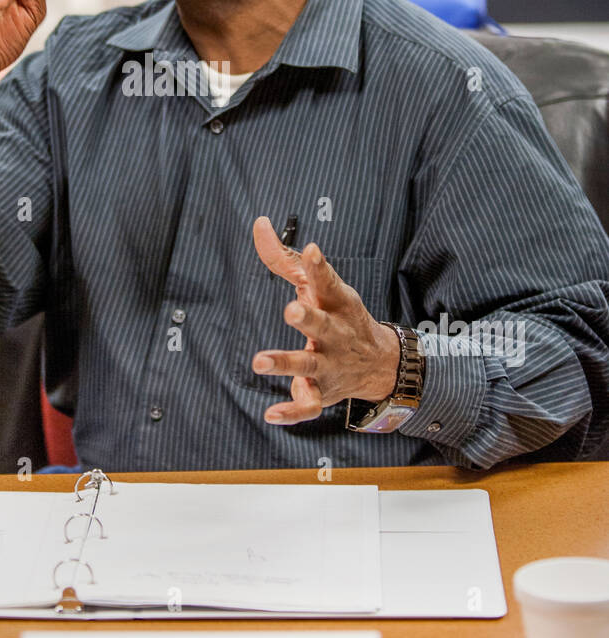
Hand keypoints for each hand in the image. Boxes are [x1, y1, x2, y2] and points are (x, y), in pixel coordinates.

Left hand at [250, 216, 399, 424]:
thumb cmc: (339, 316)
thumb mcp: (319, 286)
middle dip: (307, 318)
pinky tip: (270, 414)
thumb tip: (258, 223)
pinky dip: (291, 413)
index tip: (311, 249)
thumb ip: (283, 258)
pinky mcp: (322, 393)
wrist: (379, 364)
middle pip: (321, 325)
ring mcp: (329, 365)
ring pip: (308, 365)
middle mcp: (334, 334)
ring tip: (259, 361)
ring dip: (286, 362)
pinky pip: (308, 406)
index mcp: (335, 304)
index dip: (319, 266)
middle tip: (291, 310)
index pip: (328, 281)